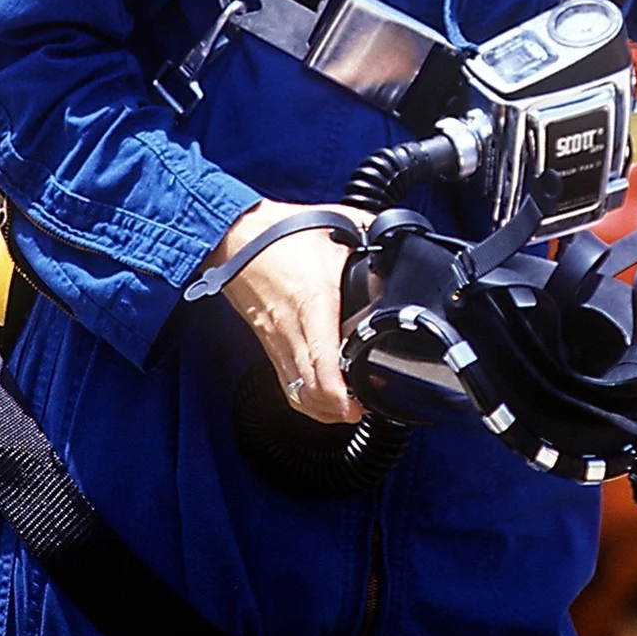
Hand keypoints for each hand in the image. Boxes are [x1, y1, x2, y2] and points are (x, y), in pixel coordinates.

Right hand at [202, 198, 373, 424]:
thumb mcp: (335, 224)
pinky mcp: (268, 343)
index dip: (338, 390)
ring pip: (298, 392)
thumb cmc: (280, 231)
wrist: (236, 236)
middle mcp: (292, 326)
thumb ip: (371, 233)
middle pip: (311, 387)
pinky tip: (322, 401)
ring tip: (349, 411)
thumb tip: (401, 239)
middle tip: (366, 410)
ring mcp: (277, 339)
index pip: (322, 357)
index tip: (357, 405)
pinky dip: (305, 400)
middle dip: (338, 409)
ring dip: (322, 409)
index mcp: (313, 299)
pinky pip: (286, 384)